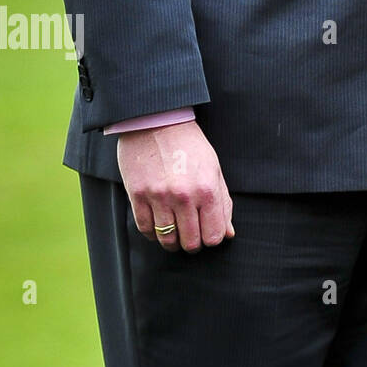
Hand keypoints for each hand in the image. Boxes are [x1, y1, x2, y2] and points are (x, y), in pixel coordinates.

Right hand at [117, 121, 234, 251]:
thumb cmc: (189, 144)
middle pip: (191, 242)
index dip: (212, 239)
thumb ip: (223, 203)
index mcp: (207, 188)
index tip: (208, 234)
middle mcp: (184, 196)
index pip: (214, 234)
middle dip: (193, 244)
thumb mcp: (214, 169)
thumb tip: (228, 233)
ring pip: (167, 239)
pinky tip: (159, 225)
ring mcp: (159, 197)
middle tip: (192, 235)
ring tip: (176, 233)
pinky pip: (146, 229)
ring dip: (173, 242)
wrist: (157, 122)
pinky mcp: (138, 196)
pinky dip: (153, 233)